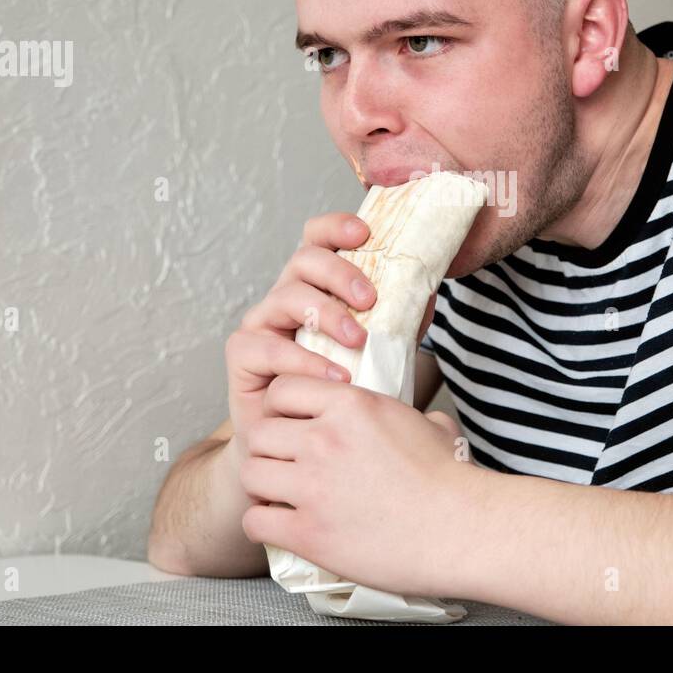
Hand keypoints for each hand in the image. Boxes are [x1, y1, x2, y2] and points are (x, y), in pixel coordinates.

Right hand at [224, 212, 376, 503]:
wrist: (300, 445)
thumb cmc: (341, 392)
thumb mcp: (378, 348)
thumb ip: (397, 319)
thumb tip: (429, 292)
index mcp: (316, 285)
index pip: (318, 239)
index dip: (336, 227)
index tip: (365, 232)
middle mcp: (285, 296)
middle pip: (303, 259)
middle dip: (339, 272)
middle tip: (370, 299)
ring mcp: (261, 322)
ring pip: (285, 296)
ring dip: (326, 314)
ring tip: (358, 341)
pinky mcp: (243, 356)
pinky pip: (269, 347)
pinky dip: (305, 360)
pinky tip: (335, 375)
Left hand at [239, 373, 483, 595]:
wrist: (460, 530)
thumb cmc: (451, 481)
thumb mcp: (431, 427)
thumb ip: (411, 417)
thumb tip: (424, 421)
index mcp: (351, 405)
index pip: (282, 389)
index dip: (283, 409)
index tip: (294, 426)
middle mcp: (324, 439)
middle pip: (259, 432)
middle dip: (270, 448)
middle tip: (287, 464)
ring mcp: (312, 485)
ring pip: (250, 472)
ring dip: (263, 485)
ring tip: (283, 495)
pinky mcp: (308, 531)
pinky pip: (255, 520)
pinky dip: (264, 523)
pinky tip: (284, 526)